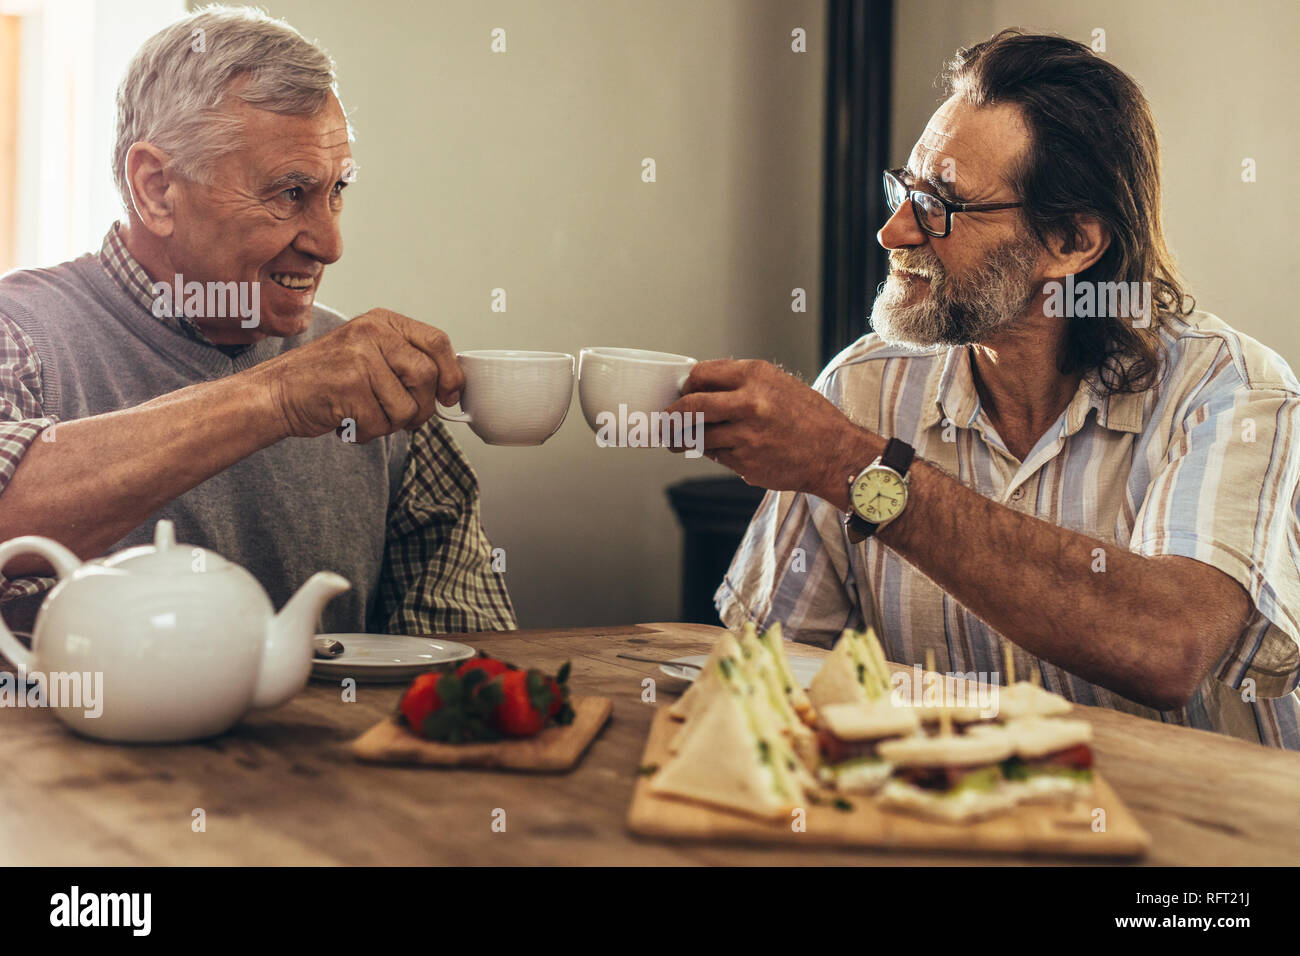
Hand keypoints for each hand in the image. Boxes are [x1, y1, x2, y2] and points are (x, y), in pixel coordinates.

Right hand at [249, 308, 464, 442]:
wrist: (275, 392)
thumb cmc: (326, 379)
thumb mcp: (369, 354)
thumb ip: (406, 361)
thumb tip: (452, 386)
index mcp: (382, 321)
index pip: (437, 341)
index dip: (451, 373)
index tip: (450, 395)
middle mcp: (372, 333)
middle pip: (427, 377)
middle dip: (420, 407)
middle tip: (397, 415)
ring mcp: (359, 358)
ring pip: (407, 407)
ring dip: (390, 423)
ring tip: (365, 413)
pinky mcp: (348, 387)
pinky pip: (381, 424)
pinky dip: (368, 433)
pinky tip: (348, 420)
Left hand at [666, 359, 880, 501]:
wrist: (836, 453)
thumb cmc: (809, 417)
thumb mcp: (777, 384)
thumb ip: (740, 384)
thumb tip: (699, 390)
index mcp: (755, 375)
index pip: (700, 375)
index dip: (685, 386)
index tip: (681, 394)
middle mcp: (749, 402)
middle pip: (691, 406)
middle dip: (672, 415)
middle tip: (665, 421)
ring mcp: (746, 435)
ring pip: (699, 436)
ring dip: (683, 440)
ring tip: (677, 442)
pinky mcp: (746, 462)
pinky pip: (716, 456)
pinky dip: (713, 453)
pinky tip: (721, 450)